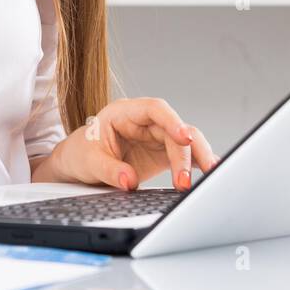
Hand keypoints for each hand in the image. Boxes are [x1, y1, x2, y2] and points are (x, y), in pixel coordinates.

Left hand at [44, 97, 219, 191]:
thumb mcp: (89, 162)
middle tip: (190, 177)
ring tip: (208, 177)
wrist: (79, 163)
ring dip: (197, 159)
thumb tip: (130, 181)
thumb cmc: (82, 154)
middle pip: (176, 129)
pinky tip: (210, 173)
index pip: (155, 109)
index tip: (185, 137)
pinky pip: (185, 156)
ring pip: (186, 142)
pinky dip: (197, 165)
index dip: (173, 120)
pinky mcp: (162, 154)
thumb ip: (110, 170)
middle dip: (188, 151)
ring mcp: (156, 138)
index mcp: (125, 113)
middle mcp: (145, 122)